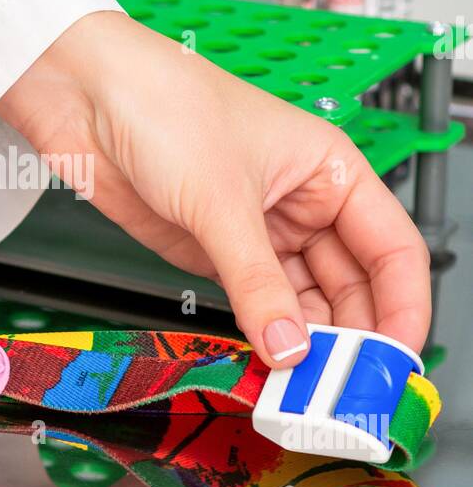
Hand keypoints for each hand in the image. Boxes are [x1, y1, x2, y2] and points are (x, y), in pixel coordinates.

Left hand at [0, 12, 430, 367]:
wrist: (83, 97)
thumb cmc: (162, 103)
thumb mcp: (221, 199)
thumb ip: (257, 283)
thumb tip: (290, 348)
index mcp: (331, 170)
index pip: (393, 250)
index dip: (403, 306)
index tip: (396, 356)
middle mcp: (302, 204)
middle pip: (353, 286)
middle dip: (355, 338)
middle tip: (346, 390)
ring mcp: (257, 232)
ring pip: (304, 303)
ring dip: (307, 346)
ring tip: (306, 389)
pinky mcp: (213, 253)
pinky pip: (254, 306)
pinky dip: (263, 338)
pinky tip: (268, 367)